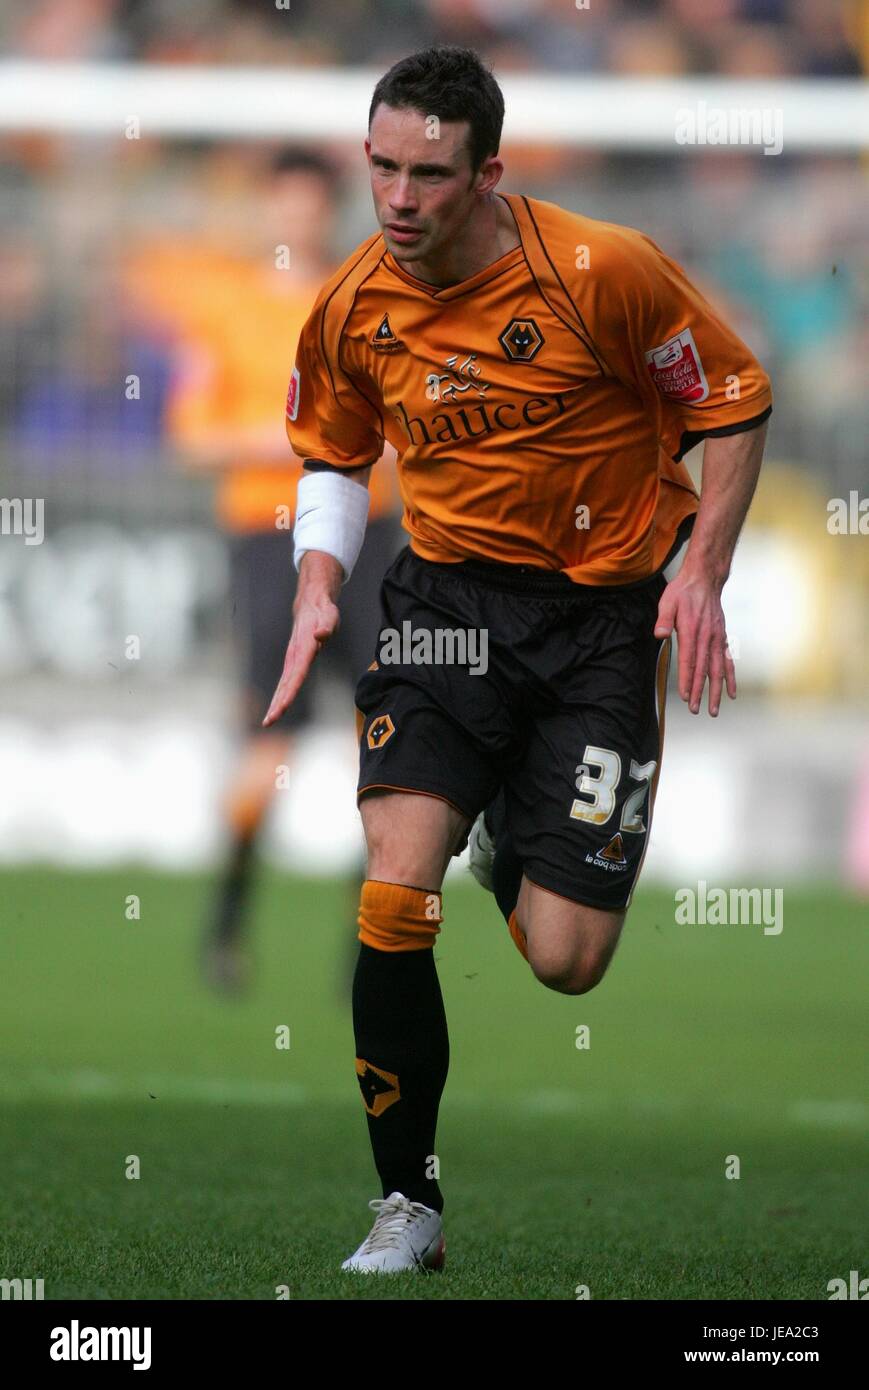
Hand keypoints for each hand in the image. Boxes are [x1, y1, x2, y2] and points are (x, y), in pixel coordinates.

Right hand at [262, 578, 340, 727]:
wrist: (311, 603)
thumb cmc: (324, 612)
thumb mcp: (330, 615)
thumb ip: (327, 625)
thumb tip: (321, 636)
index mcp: (303, 649)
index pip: (296, 675)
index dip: (289, 693)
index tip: (281, 707)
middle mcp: (294, 656)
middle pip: (285, 684)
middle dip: (277, 703)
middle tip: (268, 721)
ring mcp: (292, 659)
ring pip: (283, 685)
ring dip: (276, 702)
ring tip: (268, 720)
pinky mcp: (294, 661)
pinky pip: (286, 682)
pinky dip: (281, 695)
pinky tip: (278, 707)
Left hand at [654, 568, 735, 716]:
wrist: (705, 580)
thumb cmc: (683, 592)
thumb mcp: (668, 601)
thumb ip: (663, 619)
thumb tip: (659, 634)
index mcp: (691, 630)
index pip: (689, 660)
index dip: (688, 680)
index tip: (686, 696)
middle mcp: (706, 637)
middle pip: (704, 670)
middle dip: (700, 692)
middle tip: (696, 710)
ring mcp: (717, 639)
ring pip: (718, 669)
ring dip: (716, 691)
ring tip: (713, 709)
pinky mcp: (722, 638)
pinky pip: (728, 662)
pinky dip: (730, 678)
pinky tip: (731, 693)